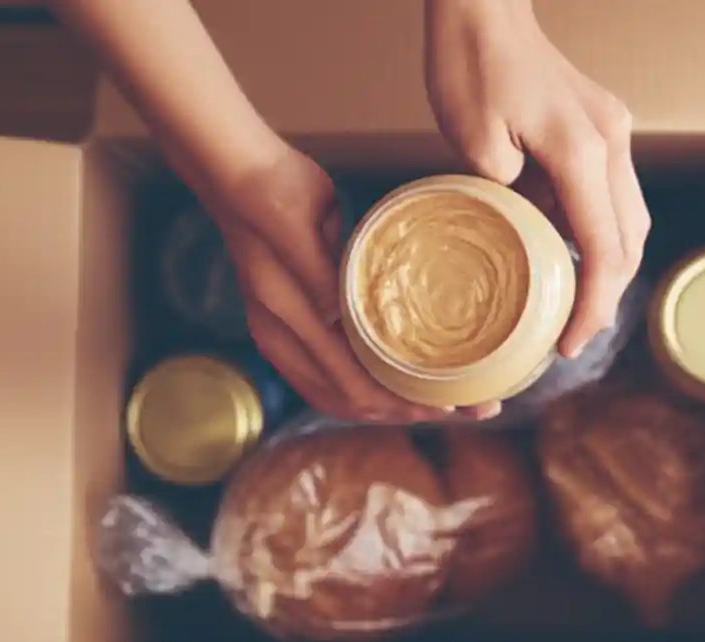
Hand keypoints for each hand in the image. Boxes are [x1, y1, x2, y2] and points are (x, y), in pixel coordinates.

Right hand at [198, 144, 450, 422]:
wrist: (235, 169)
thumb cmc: (274, 186)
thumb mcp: (300, 226)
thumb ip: (321, 275)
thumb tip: (345, 320)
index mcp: (284, 318)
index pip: (351, 385)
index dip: (403, 402)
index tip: (451, 403)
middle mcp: (279, 338)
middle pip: (350, 401)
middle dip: (409, 410)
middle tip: (469, 408)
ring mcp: (281, 336)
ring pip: (340, 395)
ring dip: (391, 404)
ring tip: (443, 403)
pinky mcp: (289, 325)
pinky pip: (330, 376)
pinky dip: (367, 387)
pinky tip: (399, 384)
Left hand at [425, 0, 650, 358]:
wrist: (485, 9)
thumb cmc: (471, 65)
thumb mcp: (474, 141)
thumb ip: (507, 196)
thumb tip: (526, 234)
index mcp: (583, 151)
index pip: (604, 251)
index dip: (593, 307)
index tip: (567, 344)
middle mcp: (613, 143)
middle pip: (631, 241)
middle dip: (607, 297)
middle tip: (570, 339)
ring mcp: (615, 133)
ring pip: (630, 220)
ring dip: (607, 267)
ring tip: (569, 307)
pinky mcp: (605, 128)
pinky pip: (612, 195)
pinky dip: (597, 233)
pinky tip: (564, 254)